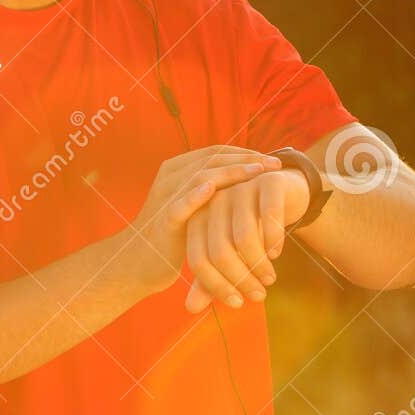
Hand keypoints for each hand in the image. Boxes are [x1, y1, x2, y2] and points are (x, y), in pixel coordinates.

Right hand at [128, 146, 283, 292]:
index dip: (245, 152)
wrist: (139, 263)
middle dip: (246, 159)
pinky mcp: (163, 221)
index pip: (216, 152)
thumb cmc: (172, 235)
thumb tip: (247, 178)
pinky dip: (196, 195)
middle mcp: (170, 178)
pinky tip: (214, 189)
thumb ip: (211, 189)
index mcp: (177, 170)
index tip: (272, 160)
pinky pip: (179, 205)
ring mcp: (165, 197)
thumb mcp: (193, 206)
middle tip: (275, 164)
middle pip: (212, 159)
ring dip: (232, 172)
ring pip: (200, 175)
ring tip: (258, 172)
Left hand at [182, 168, 310, 312]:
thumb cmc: (251, 228)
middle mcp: (215, 202)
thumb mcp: (229, 254)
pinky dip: (274, 241)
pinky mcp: (268, 183)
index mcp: (199, 218)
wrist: (283, 193)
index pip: (198, 259)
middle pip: (220, 251)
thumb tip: (191, 309)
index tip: (237, 303)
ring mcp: (240, 189)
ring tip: (269, 278)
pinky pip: (269, 219)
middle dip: (240, 279)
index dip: (216, 285)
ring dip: (259, 266)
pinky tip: (276, 251)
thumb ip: (209, 279)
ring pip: (244, 238)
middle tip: (258, 295)